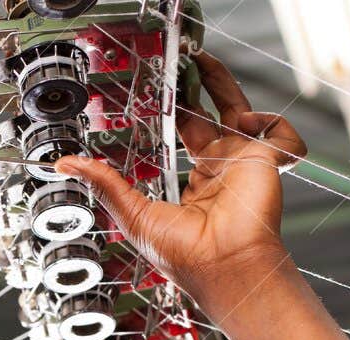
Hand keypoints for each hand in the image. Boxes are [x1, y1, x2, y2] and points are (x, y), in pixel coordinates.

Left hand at [55, 51, 304, 317]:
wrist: (223, 267)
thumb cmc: (185, 256)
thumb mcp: (133, 215)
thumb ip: (104, 183)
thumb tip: (66, 165)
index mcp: (197, 184)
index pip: (186, 135)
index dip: (174, 111)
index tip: (161, 92)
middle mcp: (222, 171)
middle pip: (211, 114)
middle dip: (198, 87)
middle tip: (181, 66)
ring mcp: (246, 164)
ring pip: (242, 110)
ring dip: (224, 83)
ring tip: (202, 61)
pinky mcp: (267, 162)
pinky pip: (284, 135)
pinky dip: (271, 123)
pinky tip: (246, 125)